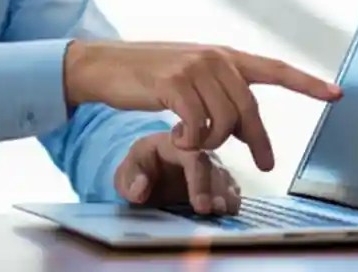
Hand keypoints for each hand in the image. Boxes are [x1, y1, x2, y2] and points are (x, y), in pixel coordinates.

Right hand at [64, 41, 341, 169]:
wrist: (106, 65)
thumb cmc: (149, 77)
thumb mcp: (192, 82)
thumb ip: (221, 98)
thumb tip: (246, 131)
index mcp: (224, 54)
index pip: (274, 68)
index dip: (307, 83)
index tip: (337, 94)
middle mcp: (214, 57)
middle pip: (249, 108)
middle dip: (259, 141)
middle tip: (264, 165)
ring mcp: (194, 68)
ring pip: (224, 122)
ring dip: (211, 142)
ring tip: (193, 140)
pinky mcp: (174, 83)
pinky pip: (198, 125)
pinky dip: (190, 140)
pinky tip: (176, 136)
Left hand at [115, 132, 239, 214]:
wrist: (149, 174)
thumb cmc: (138, 171)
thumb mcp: (125, 174)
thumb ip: (128, 180)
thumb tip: (140, 187)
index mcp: (174, 143)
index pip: (193, 157)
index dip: (199, 182)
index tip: (200, 206)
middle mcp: (197, 151)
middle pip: (214, 168)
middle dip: (217, 191)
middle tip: (217, 210)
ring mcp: (210, 165)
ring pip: (226, 178)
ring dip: (228, 196)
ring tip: (226, 213)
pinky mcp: (219, 180)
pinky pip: (231, 188)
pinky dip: (233, 201)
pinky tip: (231, 213)